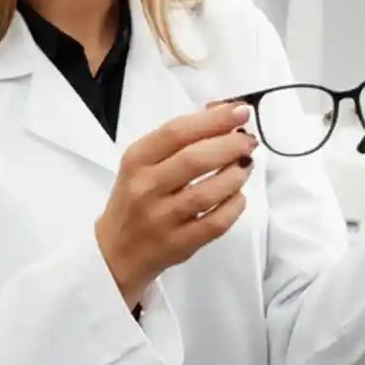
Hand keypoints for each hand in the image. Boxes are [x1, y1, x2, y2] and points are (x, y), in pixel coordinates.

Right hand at [96, 103, 258, 308]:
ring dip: (236, 175)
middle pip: (195, 159)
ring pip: (208, 192)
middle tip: (249, 142)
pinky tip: (237, 196)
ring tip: (245, 166)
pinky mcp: (178, 245)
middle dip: (231, 145)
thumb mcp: (143, 163)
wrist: (115, 253)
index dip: (214, 119)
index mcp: (137, 159)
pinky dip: (234, 206)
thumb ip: (179, 139)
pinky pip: (216, 223)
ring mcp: (162, 219)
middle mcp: (146, 187)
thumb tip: (222, 112)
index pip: (177, 132)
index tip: (241, 111)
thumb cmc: (135, 198)